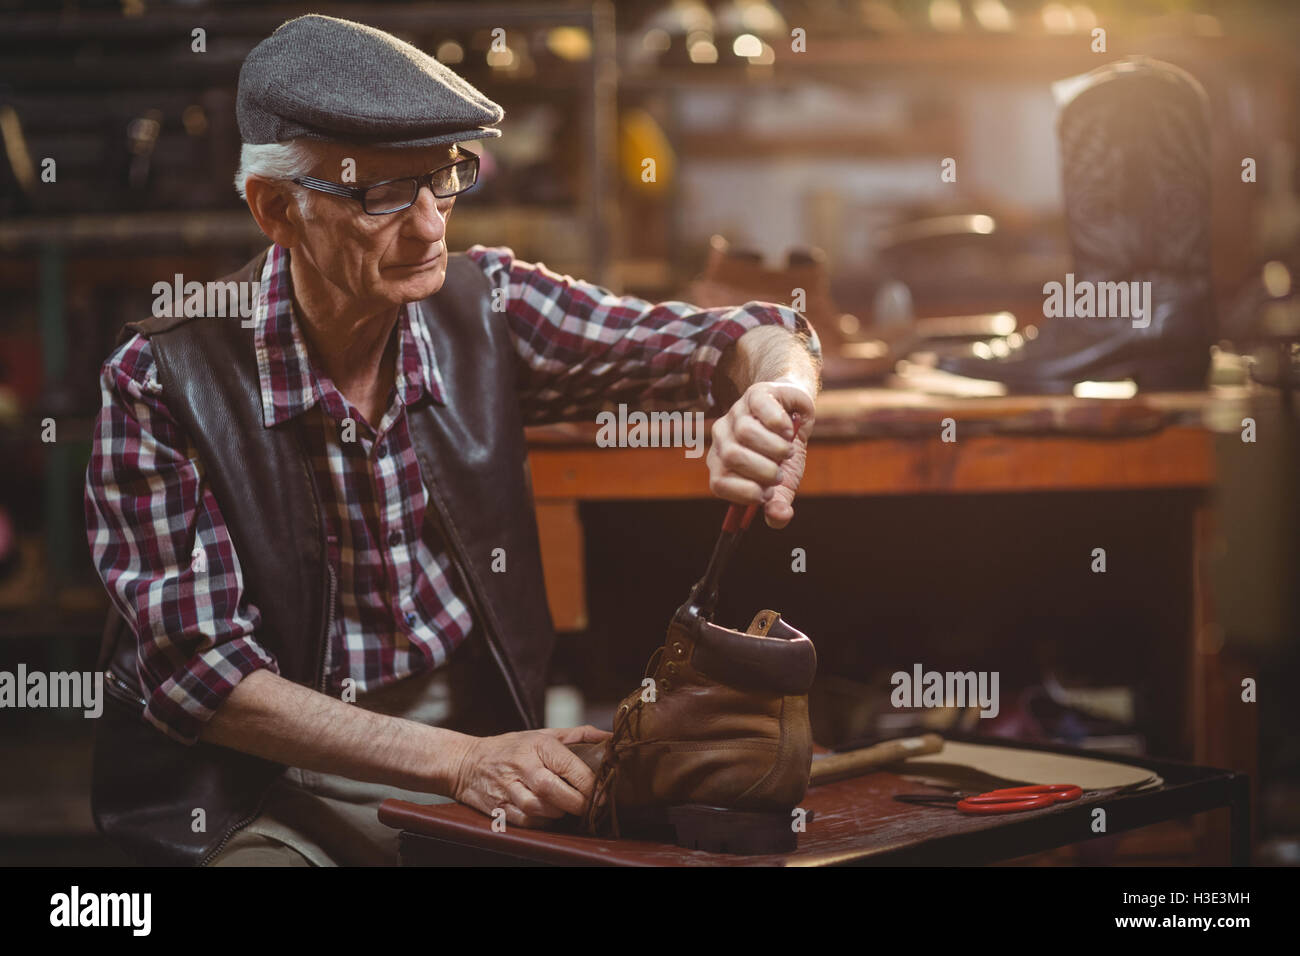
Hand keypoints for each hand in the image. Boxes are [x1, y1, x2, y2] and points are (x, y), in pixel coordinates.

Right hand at [451, 725, 610, 827]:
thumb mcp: (543, 734)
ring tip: (567, 807)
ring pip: (540, 809)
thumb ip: (579, 735)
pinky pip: (527, 822)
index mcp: (538, 745)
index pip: (570, 767)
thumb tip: (611, 738)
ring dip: (559, 813)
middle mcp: (522, 766)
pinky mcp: (499, 808)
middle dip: (577, 802)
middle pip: (555, 791)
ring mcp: (508, 789)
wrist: (466, 763)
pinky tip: (548, 815)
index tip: (602, 792)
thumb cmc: (512, 748)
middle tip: (589, 806)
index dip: (591, 784)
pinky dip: (543, 822)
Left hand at [707, 380, 814, 528]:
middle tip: (780, 473)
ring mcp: (737, 412)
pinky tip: (789, 431)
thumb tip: (778, 518)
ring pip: (746, 432)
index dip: (744, 492)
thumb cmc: (783, 450)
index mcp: (722, 462)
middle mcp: (722, 436)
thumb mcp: (784, 481)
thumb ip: (779, 502)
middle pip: (731, 456)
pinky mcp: (755, 393)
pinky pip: (762, 409)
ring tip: (787, 451)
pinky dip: (780, 425)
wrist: (795, 411)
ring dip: (774, 448)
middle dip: (763, 471)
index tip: (767, 495)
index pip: (719, 483)